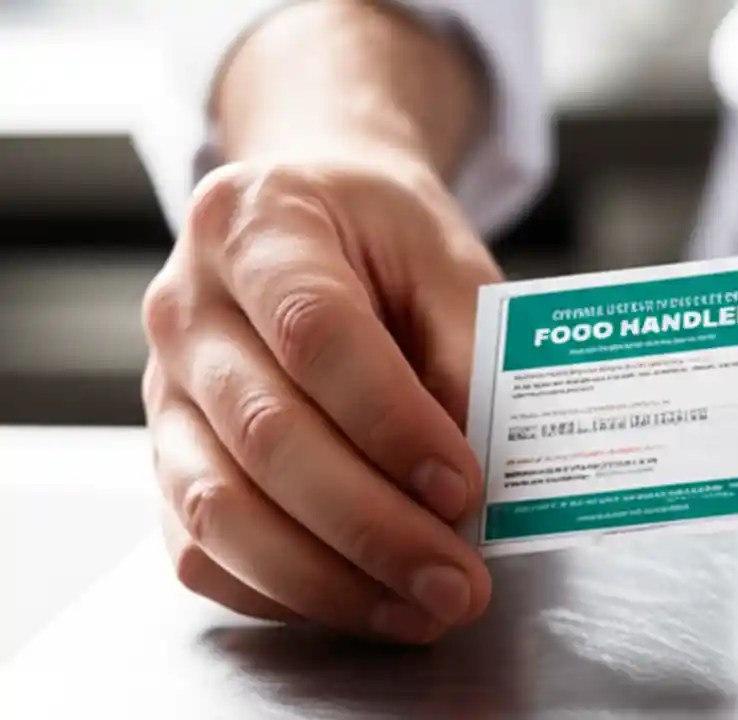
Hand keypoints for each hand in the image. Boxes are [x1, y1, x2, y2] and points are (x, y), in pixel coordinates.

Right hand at [142, 156, 498, 641]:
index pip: (316, 332)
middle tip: (459, 584)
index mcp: (258, 224)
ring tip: (421, 612)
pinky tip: (362, 604)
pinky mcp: (165, 459)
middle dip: (373, 527)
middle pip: (266, 434)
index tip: (465, 488)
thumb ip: (469, 352)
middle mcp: (188, 307)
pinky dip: (282, 593)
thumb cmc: (384, 236)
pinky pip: (199, 550)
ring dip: (328, 580)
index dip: (392, 421)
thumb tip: (483, 481)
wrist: (313, 216)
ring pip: (219, 508)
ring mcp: (163, 390)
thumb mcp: (444, 258)